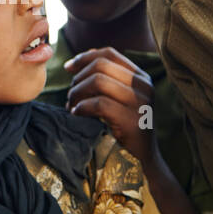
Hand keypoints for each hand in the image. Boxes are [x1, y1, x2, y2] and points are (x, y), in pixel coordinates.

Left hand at [63, 47, 156, 165]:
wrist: (141, 160)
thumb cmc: (123, 128)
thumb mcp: (120, 99)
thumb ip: (105, 80)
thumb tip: (77, 63)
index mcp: (140, 77)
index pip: (109, 53)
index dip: (85, 57)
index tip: (68, 68)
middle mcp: (144, 86)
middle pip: (101, 65)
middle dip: (79, 78)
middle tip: (70, 95)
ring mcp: (140, 103)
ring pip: (98, 81)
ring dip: (77, 92)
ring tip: (71, 105)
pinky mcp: (132, 121)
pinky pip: (99, 104)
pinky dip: (82, 107)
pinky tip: (77, 114)